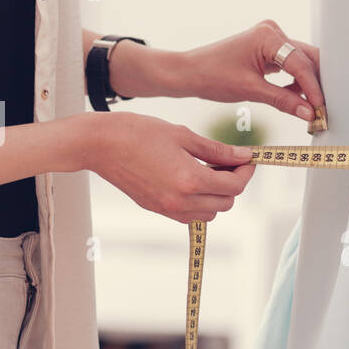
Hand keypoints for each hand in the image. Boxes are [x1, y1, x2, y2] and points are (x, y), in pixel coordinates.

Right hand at [85, 111, 254, 222]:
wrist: (100, 144)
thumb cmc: (139, 133)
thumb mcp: (183, 135)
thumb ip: (216, 150)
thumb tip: (243, 156)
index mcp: (190, 180)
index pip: (234, 186)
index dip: (246, 172)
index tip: (248, 159)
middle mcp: (180, 201)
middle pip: (226, 203)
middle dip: (234, 184)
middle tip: (230, 163)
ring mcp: (167, 209)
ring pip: (209, 213)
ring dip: (217, 196)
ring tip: (209, 170)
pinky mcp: (157, 209)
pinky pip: (190, 215)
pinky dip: (200, 203)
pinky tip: (193, 180)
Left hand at [112, 20, 325, 123]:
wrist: (190, 73)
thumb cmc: (213, 76)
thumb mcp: (251, 91)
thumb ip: (283, 101)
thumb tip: (308, 113)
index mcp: (268, 36)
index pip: (300, 64)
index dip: (313, 88)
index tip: (320, 109)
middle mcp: (273, 32)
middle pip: (307, 59)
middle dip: (316, 84)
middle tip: (323, 109)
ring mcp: (271, 40)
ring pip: (301, 63)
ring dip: (307, 85)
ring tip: (311, 109)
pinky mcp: (268, 50)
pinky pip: (290, 66)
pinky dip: (296, 83)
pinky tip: (297, 100)